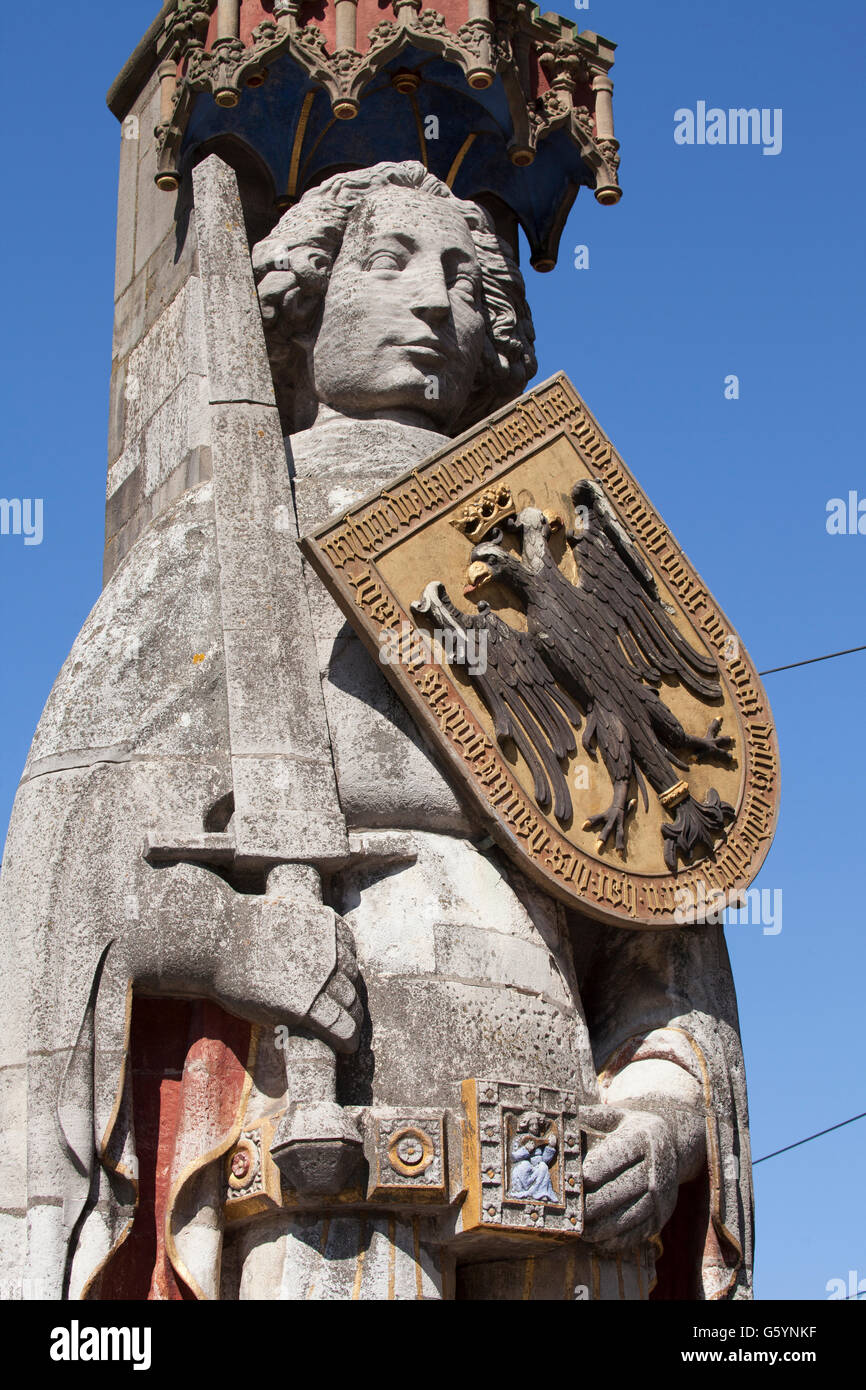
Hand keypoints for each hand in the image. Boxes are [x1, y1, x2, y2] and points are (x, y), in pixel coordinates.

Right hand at [124, 862, 362, 1053]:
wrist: (217, 939)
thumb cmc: (241, 930)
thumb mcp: (284, 920)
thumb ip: (306, 936)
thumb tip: (309, 955)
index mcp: (328, 927)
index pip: (350, 958)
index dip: (351, 978)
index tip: (349, 992)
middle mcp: (330, 951)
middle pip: (352, 980)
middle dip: (354, 1000)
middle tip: (351, 1015)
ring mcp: (320, 978)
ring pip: (349, 1002)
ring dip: (354, 1019)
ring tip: (352, 1032)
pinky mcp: (305, 1004)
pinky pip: (337, 1023)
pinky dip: (347, 1036)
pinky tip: (348, 1045)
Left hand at [581, 1108, 678, 1252]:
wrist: (671, 1142)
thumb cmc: (629, 1128)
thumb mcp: (613, 1116)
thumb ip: (587, 1119)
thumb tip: (554, 1124)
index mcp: (642, 1138)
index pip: (616, 1156)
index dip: (594, 1170)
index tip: (573, 1180)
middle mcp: (656, 1167)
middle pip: (621, 1189)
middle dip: (593, 1203)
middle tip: (568, 1212)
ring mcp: (661, 1195)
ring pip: (630, 1215)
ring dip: (602, 1227)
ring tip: (578, 1230)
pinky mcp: (661, 1216)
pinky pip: (638, 1232)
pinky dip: (617, 1239)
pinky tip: (597, 1241)